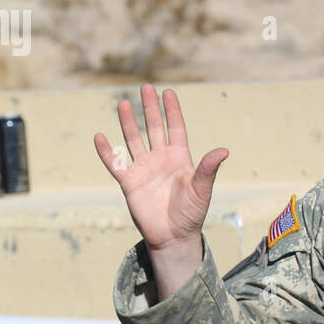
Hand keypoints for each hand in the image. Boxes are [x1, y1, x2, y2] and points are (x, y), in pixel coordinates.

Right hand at [94, 83, 228, 251]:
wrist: (173, 237)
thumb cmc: (191, 214)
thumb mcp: (202, 190)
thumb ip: (208, 169)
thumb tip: (223, 150)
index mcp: (180, 158)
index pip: (175, 128)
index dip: (172, 111)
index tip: (168, 92)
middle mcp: (160, 159)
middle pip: (154, 128)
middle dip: (150, 108)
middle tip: (146, 87)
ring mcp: (143, 169)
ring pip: (134, 140)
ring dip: (128, 122)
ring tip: (124, 103)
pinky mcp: (129, 182)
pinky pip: (115, 163)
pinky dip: (106, 151)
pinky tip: (99, 137)